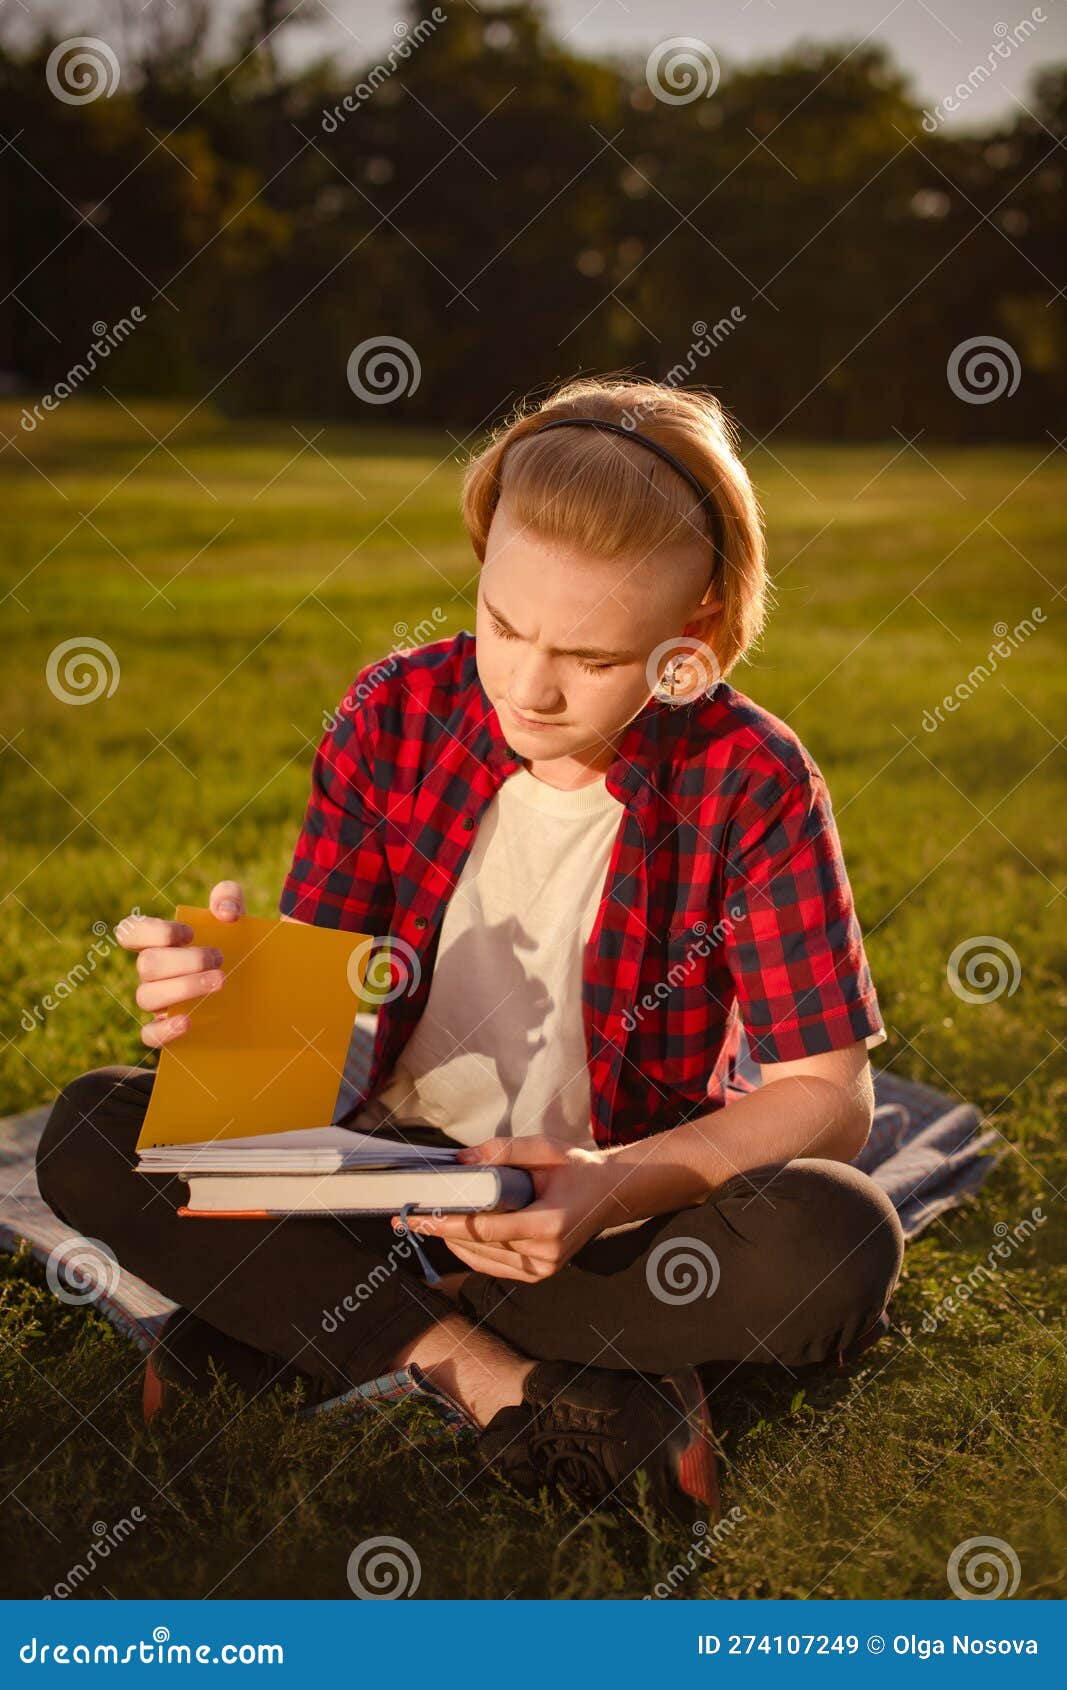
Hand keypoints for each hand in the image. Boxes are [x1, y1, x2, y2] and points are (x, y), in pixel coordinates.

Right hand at [118, 880, 245, 1048]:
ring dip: (183, 988)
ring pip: (146, 997)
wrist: (256, 987)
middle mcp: (152, 972)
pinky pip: (149, 1035)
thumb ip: (228, 896)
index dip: (154, 932)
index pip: (130, 932)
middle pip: (147, 964)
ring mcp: (157, 1002)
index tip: (191, 933)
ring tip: (220, 982)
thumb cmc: (234, 946)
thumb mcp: (236, 916)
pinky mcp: (167, 1031)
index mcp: (159, 943)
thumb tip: (224, 912)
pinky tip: (188, 1022)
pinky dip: (164, 1029)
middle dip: (185, 960)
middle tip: (219, 959)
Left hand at [396, 1136, 619, 1282]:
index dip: (446, 1223)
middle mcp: (545, 1254)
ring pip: (482, 1260)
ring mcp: (543, 1268)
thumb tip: (459, 1161)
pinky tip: (452, 1235)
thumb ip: (503, 1152)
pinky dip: (470, 1251)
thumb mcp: (545, 1149)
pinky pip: (494, 1266)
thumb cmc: (577, 1169)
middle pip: (478, 1247)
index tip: (417, 1215)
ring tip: (423, 1223)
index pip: (485, 1229)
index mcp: (549, 1224)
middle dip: (440, 1230)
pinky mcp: (539, 1273)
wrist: (610, 1195)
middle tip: (406, 1217)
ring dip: (451, 1242)